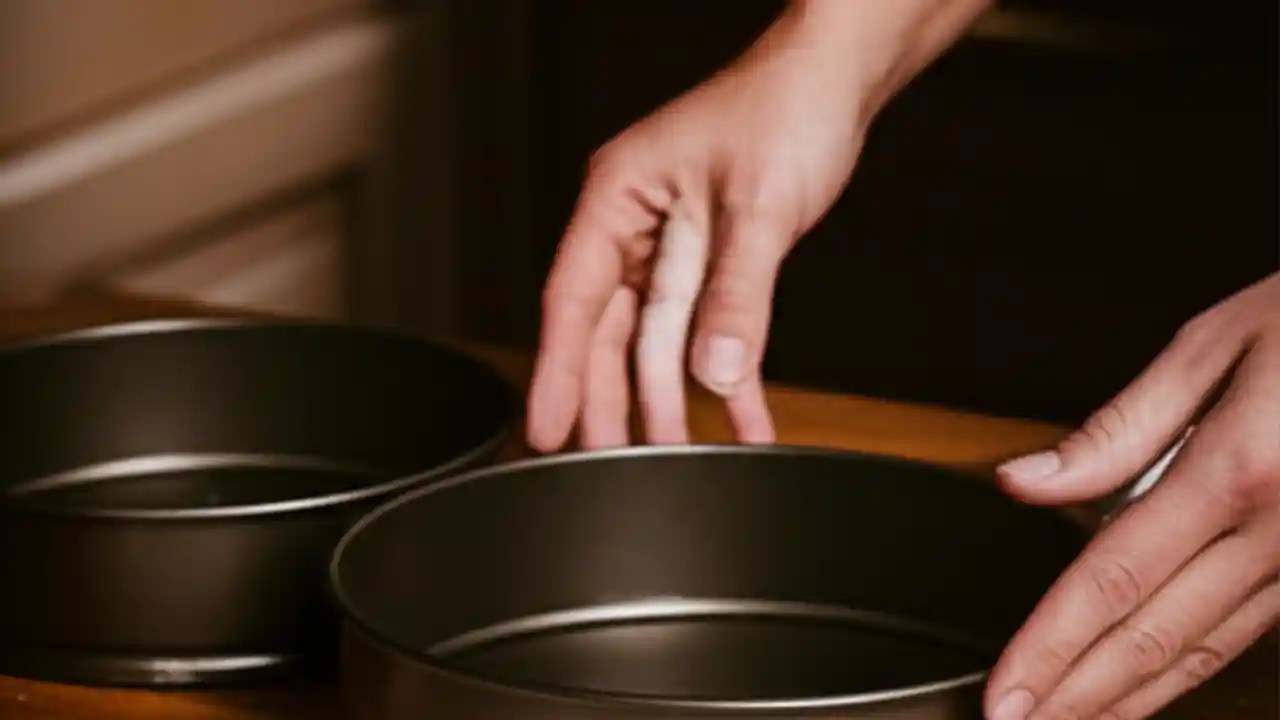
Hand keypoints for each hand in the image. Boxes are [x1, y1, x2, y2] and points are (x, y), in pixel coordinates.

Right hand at [524, 7, 871, 450]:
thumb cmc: (784, 108)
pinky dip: (729, 377)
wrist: (834, 83)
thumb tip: (715, 371)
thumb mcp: (759, 204)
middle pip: (608, 334)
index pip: (573, 298)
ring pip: (657, 343)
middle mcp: (636, 228)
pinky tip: (741, 421)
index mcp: (619, 198)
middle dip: (611, 402)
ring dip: (669, 400)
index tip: (545, 427)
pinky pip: (710, 334)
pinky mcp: (713, 265)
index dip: (555, 370)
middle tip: (606, 468)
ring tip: (673, 459)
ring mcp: (674, 250)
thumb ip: (736, 292)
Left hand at [987, 272, 1279, 719]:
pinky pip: (1250, 630)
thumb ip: (1119, 427)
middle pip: (1156, 634)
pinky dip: (1192, 669)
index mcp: (1236, 471)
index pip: (1112, 578)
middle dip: (1079, 696)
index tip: (1005, 690)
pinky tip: (1151, 689)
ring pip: (1207, 650)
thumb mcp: (1216, 343)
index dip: (1051, 645)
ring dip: (1133, 699)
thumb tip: (1027, 479)